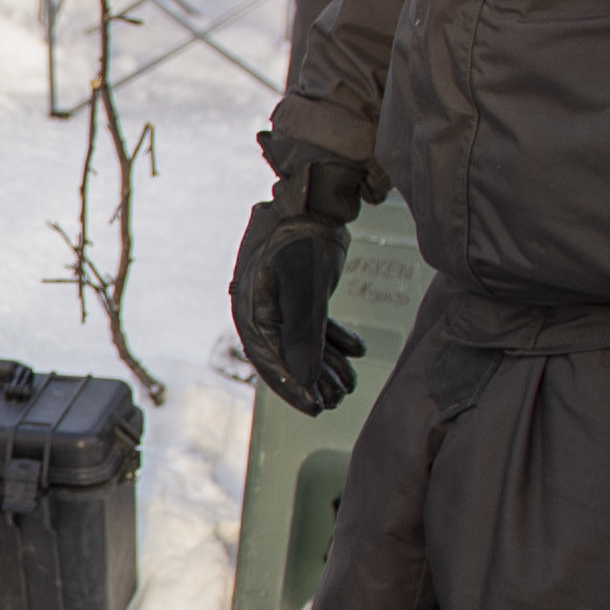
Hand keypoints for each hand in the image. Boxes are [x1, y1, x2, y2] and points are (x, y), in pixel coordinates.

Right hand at [231, 156, 365, 412]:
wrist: (313, 200)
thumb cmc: (303, 238)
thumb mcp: (305, 287)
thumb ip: (304, 334)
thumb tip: (307, 380)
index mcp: (252, 312)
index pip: (270, 361)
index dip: (294, 388)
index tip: (317, 409)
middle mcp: (262, 311)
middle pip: (287, 358)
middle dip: (314, 381)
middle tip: (338, 401)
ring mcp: (282, 302)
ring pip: (303, 344)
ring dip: (327, 364)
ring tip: (351, 383)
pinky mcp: (301, 292)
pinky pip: (315, 326)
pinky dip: (335, 341)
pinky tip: (358, 351)